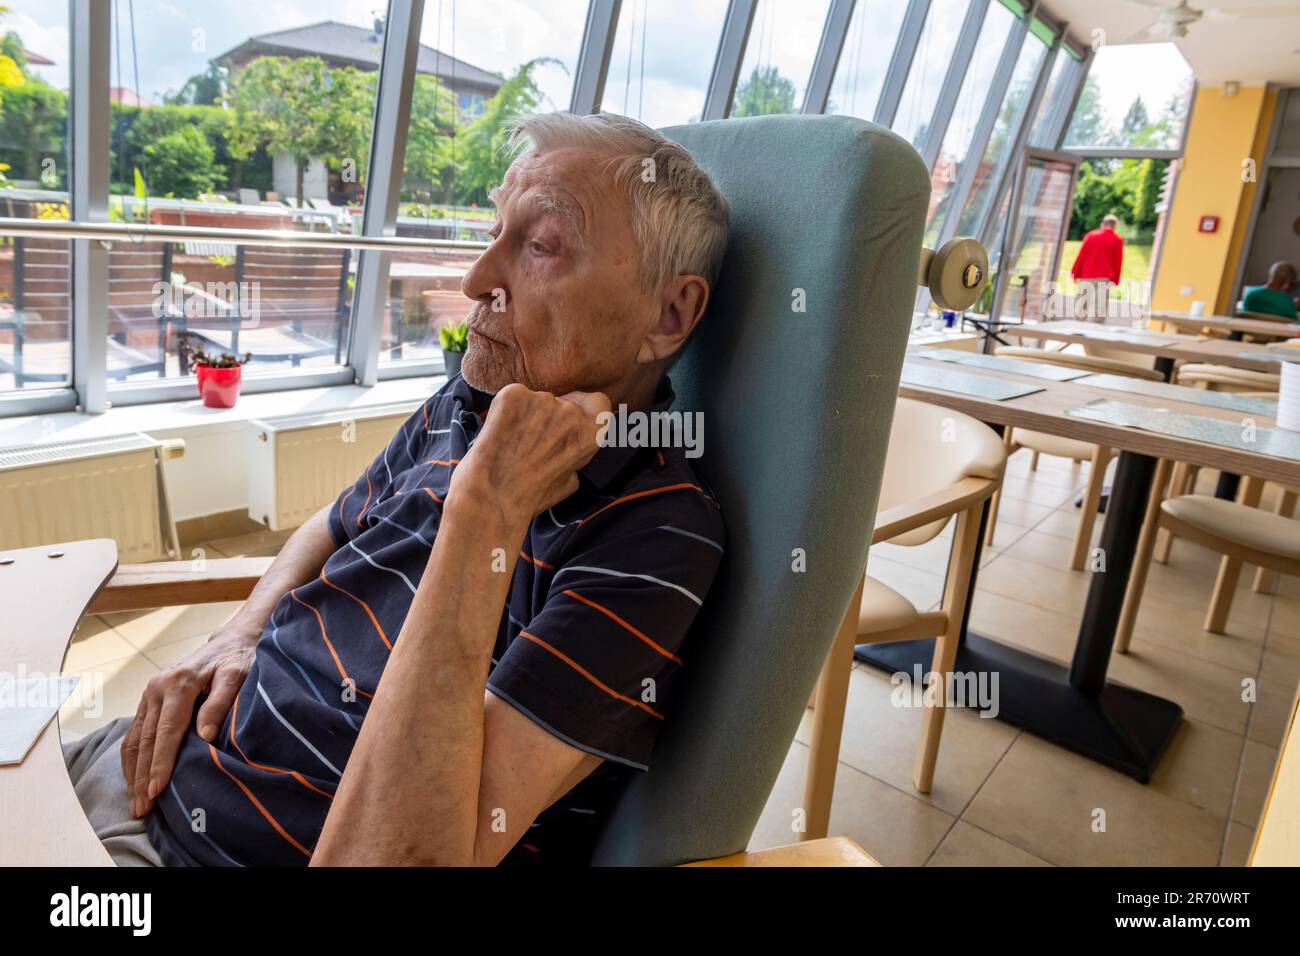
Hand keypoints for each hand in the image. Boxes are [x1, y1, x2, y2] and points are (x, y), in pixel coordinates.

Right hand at [120, 623, 259, 816]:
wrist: (229, 643)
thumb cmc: (239, 660)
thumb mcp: (237, 675)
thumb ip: (221, 702)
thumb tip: (206, 735)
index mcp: (178, 683)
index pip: (166, 732)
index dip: (160, 764)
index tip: (156, 791)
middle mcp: (156, 688)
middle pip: (145, 741)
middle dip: (142, 777)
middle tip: (141, 810)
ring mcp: (149, 694)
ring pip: (134, 740)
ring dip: (133, 773)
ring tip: (136, 805)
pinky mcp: (148, 700)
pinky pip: (135, 734)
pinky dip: (132, 760)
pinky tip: (134, 781)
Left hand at [451, 383, 610, 524]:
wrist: (493, 492)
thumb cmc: (531, 493)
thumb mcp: (571, 480)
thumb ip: (578, 455)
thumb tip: (572, 445)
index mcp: (591, 431)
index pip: (598, 402)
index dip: (584, 410)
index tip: (570, 421)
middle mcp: (570, 410)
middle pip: (563, 402)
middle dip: (551, 417)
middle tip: (534, 440)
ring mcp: (542, 399)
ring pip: (536, 400)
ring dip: (528, 415)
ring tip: (513, 442)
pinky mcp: (515, 394)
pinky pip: (514, 398)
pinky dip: (506, 411)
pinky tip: (500, 433)